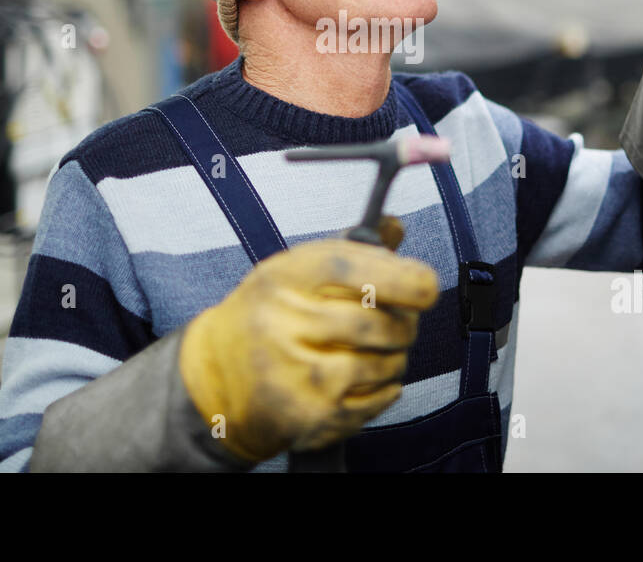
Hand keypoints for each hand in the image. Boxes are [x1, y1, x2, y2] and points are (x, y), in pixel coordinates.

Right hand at [178, 237, 438, 462]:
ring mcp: (296, 374)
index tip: (425, 286)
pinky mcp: (310, 416)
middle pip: (379, 322)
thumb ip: (351, 250)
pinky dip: (387, 388)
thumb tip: (396, 226)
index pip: (353, 268)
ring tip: (375, 352)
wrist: (217, 378)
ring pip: (386, 363)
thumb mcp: (297, 271)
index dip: (403, 277)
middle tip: (400, 323)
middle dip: (405, 324)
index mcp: (283, 276)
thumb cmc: (269, 315)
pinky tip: (365, 378)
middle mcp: (283, 324)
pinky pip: (380, 398)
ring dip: (396, 357)